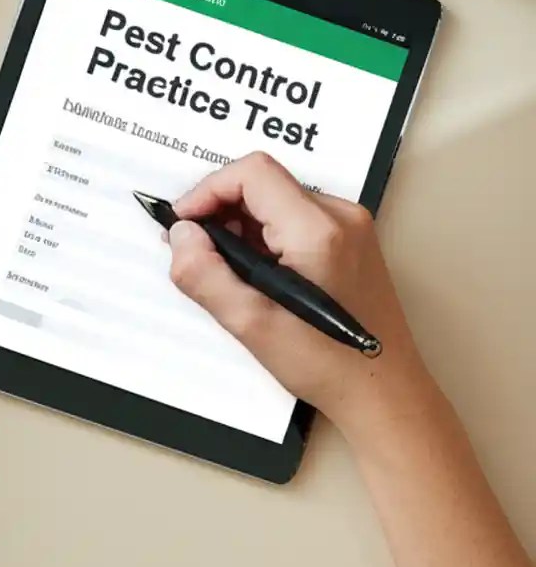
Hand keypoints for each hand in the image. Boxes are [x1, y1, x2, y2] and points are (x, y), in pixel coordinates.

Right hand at [165, 152, 432, 429]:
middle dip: (220, 210)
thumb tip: (181, 235)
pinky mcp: (350, 241)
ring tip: (225, 270)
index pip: (252, 173)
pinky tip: (254, 274)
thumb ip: (205, 274)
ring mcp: (350, 227)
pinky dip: (263, 236)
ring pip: (276, 200)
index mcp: (317, 230)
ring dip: (240, 225)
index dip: (207, 191)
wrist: (384, 392)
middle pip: (263, 184)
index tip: (182, 225)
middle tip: (195, 252)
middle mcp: (340, 217)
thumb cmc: (328, 364)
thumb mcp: (251, 324)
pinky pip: (294, 218)